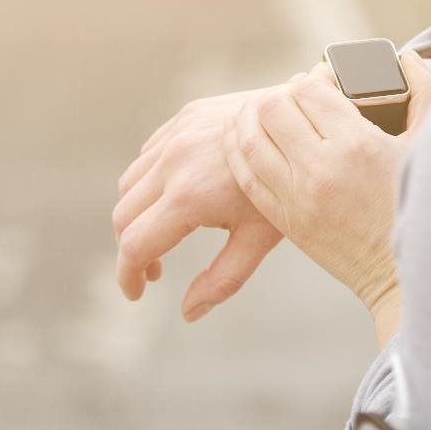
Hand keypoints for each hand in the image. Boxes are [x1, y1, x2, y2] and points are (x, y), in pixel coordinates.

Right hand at [111, 86, 285, 311]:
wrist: (306, 120)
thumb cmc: (291, 183)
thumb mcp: (260, 236)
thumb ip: (224, 277)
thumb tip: (189, 312)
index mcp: (190, 195)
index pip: (136, 245)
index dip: (129, 276)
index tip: (137, 293)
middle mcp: (173, 161)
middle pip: (124, 217)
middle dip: (131, 250)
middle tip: (154, 271)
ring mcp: (176, 134)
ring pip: (129, 184)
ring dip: (136, 215)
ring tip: (163, 236)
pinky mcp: (184, 117)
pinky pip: (147, 156)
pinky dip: (147, 182)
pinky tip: (173, 197)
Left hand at [220, 50, 430, 322]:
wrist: (405, 276)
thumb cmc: (424, 206)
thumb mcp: (430, 144)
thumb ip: (423, 92)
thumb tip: (407, 58)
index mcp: (356, 145)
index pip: (309, 89)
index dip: (313, 77)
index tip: (327, 82)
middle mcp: (320, 169)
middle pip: (271, 109)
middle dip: (280, 95)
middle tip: (298, 98)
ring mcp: (297, 198)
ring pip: (248, 140)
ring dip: (252, 119)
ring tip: (269, 114)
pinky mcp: (286, 221)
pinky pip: (247, 176)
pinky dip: (241, 152)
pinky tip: (252, 142)